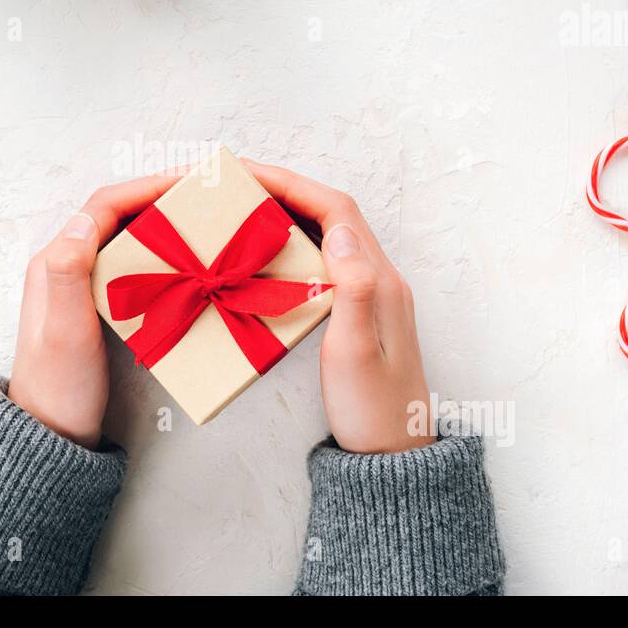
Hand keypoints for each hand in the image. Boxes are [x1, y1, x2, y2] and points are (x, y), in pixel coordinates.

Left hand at [9, 174, 179, 448]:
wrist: (52, 436)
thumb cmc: (58, 386)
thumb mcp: (64, 332)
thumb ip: (70, 274)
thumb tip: (87, 218)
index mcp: (55, 262)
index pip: (104, 206)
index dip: (146, 188)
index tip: (188, 182)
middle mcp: (66, 266)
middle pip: (118, 215)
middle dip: (160, 199)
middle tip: (204, 197)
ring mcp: (82, 286)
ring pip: (127, 239)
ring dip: (163, 225)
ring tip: (203, 223)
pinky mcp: (99, 307)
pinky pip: (133, 266)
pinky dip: (161, 256)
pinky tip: (187, 266)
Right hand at [245, 161, 433, 454]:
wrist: (393, 453)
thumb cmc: (373, 408)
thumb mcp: (356, 351)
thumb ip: (352, 288)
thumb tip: (340, 229)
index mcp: (378, 280)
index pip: (335, 210)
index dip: (292, 185)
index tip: (248, 174)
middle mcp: (378, 278)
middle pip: (331, 212)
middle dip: (284, 190)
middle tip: (235, 186)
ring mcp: (370, 293)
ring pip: (327, 234)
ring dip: (287, 214)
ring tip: (242, 211)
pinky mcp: (359, 311)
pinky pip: (324, 259)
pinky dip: (292, 245)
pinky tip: (266, 257)